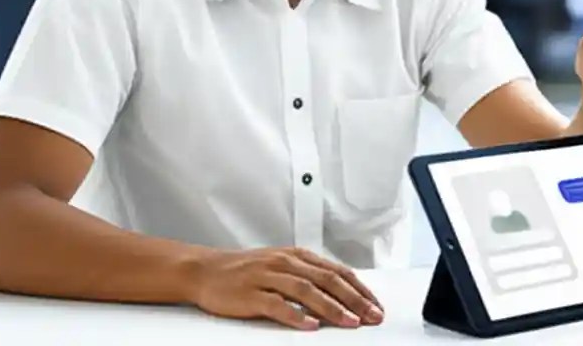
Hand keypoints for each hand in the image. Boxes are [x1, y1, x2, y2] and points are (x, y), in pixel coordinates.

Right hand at [186, 247, 383, 330]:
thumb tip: (343, 293)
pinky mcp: (250, 293)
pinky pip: (276, 304)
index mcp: (298, 256)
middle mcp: (286, 263)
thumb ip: (310, 276)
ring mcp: (268, 277)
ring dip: (331, 308)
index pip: (337, 272)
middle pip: (328, 280)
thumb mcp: (282, 266)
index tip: (376, 305)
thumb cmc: (247, 271)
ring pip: (306, 290)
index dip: (360, 289)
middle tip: (372, 316)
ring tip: (349, 322)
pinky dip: (295, 315)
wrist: (206, 270)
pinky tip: (309, 326)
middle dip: (354, 300)